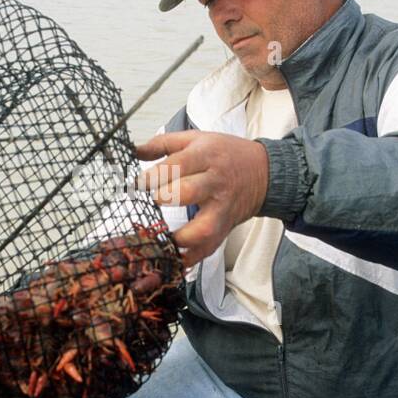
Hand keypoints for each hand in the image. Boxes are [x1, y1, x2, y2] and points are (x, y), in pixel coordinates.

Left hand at [134, 129, 268, 268]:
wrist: (264, 173)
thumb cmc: (225, 154)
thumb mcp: (196, 138)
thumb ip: (162, 144)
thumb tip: (133, 151)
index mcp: (206, 156)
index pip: (177, 165)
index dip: (153, 176)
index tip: (138, 183)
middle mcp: (215, 182)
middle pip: (189, 192)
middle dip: (164, 198)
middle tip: (152, 201)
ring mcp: (221, 208)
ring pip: (203, 228)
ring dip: (179, 237)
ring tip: (161, 237)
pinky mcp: (225, 228)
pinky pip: (209, 248)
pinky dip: (191, 258)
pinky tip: (175, 258)